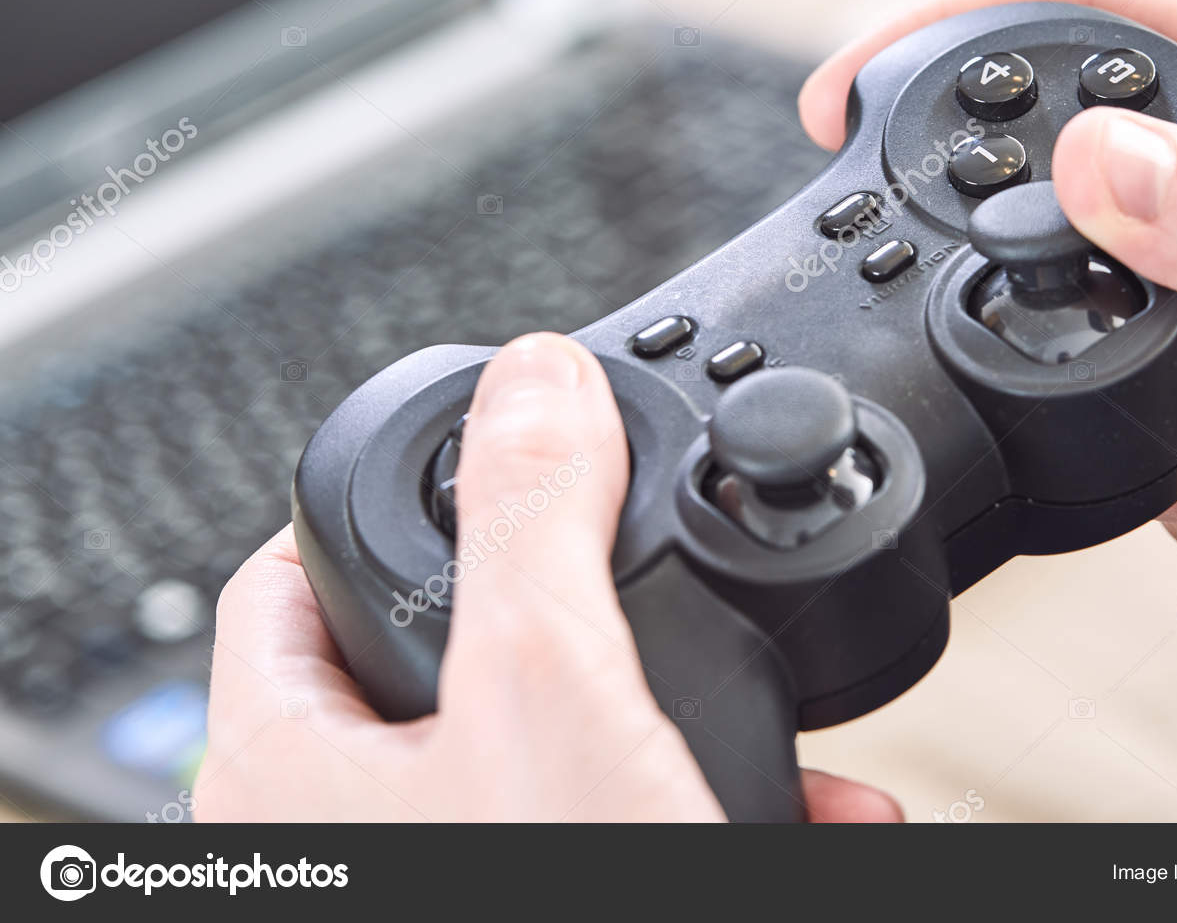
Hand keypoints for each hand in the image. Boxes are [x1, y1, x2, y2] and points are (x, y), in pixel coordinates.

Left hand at [198, 333, 899, 821]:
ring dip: (692, 720)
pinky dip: (724, 799)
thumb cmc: (553, 903)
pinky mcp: (562, 873)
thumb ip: (533, 519)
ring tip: (773, 709)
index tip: (491, 448)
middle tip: (654, 577)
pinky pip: (633, 812)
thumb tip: (533, 375)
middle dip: (595, 617)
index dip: (392, 493)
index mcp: (290, 763)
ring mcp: (466, 858)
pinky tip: (817, 811)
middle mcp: (361, 823)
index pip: (294, 575)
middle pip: (460, 652)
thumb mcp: (548, 693)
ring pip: (574, 744)